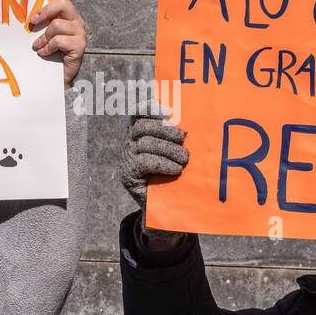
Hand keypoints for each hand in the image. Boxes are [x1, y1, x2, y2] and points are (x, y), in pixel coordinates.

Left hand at [30, 0, 85, 88]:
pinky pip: (59, 40)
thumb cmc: (47, 55)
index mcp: (65, 14)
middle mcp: (75, 20)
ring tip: (37, 47)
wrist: (56, 78)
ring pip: (57, 25)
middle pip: (63, 3)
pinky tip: (44, 53)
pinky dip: (48, 48)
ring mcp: (79, 32)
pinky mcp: (80, 45)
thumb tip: (24, 17)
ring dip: (43, 37)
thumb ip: (36, 24)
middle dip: (45, 11)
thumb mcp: (39, 35)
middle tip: (32, 22)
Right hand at [119, 100, 190, 245]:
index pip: (138, 113)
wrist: (163, 206)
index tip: (167, 111)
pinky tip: (176, 169)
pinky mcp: (128, 174)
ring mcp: (127, 158)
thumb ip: (175, 138)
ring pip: (145, 143)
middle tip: (182, 138)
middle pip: (142, 126)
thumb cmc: (172, 175)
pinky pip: (144, 161)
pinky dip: (163, 164)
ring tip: (184, 158)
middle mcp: (130, 143)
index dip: (150, 108)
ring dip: (169, 149)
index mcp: (140, 133)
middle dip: (164, 129)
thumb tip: (188, 127)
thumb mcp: (174, 153)